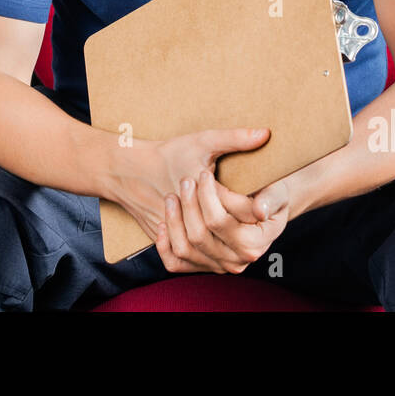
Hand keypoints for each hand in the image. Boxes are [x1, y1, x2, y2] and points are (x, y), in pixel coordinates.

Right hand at [108, 127, 270, 244]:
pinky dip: (197, 255)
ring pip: (206, 253)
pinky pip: (182, 261)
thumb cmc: (167, 154)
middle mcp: (186, 221)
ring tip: (221, 220)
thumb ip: (236, 139)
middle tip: (234, 203)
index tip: (254, 193)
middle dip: (236, 217)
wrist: (127, 170)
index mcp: (202, 194)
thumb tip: (266, 134)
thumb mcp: (204, 141)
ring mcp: (173, 237)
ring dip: (221, 238)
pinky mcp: (164, 244)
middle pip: (227, 236)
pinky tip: (206, 240)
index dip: (257, 204)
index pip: (245, 211)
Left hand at [156, 170, 291, 273]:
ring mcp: (219, 265)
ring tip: (173, 195)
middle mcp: (237, 260)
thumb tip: (260, 210)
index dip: (208, 195)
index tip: (203, 174)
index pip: (221, 220)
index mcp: (254, 244)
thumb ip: (271, 198)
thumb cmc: (269, 194)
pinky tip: (162, 222)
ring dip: (173, 220)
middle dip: (189, 204)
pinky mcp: (202, 266)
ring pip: (185, 248)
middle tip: (186, 180)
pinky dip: (164, 245)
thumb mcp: (277, 191)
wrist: (263, 207)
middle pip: (200, 234)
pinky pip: (176, 263)